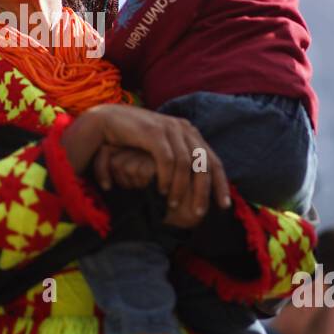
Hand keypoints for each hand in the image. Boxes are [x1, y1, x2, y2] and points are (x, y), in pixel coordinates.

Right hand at [84, 106, 230, 226]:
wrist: (109, 121)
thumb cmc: (135, 140)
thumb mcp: (162, 148)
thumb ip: (178, 159)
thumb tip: (194, 184)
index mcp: (190, 133)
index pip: (213, 160)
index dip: (220, 184)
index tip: (224, 205)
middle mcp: (184, 129)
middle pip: (204, 163)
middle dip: (204, 191)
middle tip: (199, 212)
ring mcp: (170, 128)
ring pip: (187, 164)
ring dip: (181, 188)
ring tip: (173, 205)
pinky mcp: (154, 132)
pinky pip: (167, 160)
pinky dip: (166, 178)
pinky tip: (161, 191)